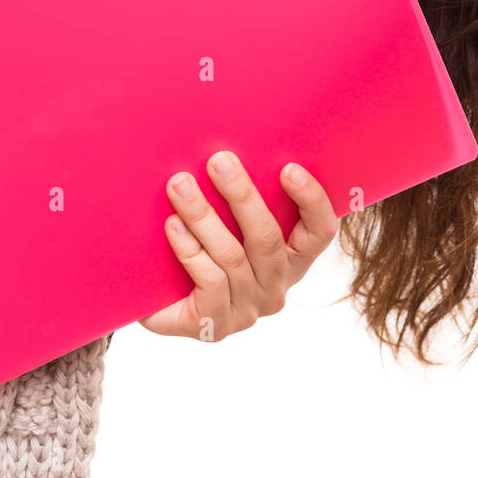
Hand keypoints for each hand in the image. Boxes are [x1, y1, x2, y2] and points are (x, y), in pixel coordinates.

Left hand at [138, 151, 339, 339]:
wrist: (156, 302)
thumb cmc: (198, 249)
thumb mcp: (227, 222)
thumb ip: (239, 199)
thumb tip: (230, 151)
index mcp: (291, 260)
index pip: (320, 232)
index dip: (311, 200)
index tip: (289, 168)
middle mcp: (275, 288)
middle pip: (267, 238)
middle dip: (241, 194)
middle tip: (218, 161)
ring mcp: (248, 310)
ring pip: (231, 256)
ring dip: (203, 215)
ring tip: (179, 185)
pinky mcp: (216, 325)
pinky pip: (209, 280)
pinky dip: (189, 249)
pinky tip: (172, 225)